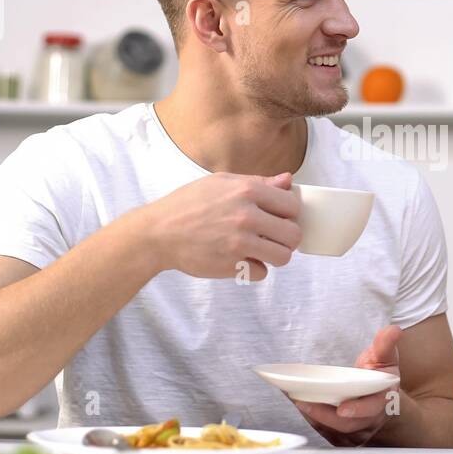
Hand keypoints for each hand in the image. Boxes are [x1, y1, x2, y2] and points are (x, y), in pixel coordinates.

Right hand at [134, 171, 300, 280]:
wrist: (158, 233)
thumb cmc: (188, 204)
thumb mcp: (222, 182)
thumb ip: (258, 182)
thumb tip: (288, 180)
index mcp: (247, 191)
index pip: (293, 205)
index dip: (289, 212)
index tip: (279, 216)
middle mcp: (246, 217)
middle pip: (293, 234)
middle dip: (286, 237)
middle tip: (272, 236)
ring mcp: (239, 244)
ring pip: (283, 257)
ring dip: (275, 255)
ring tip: (261, 249)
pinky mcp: (231, 266)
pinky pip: (261, 273)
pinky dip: (253, 269)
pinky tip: (240, 259)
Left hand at [293, 324, 400, 445]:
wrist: (378, 391)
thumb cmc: (379, 372)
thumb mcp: (384, 357)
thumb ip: (386, 344)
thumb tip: (394, 330)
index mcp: (383, 398)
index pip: (372, 408)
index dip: (358, 409)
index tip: (342, 409)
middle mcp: (370, 417)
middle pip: (348, 424)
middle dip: (326, 416)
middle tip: (305, 404)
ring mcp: (355, 426)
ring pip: (334, 429)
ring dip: (315, 417)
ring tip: (299, 401)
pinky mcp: (342, 430)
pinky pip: (326, 430)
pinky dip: (312, 419)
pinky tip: (300, 404)